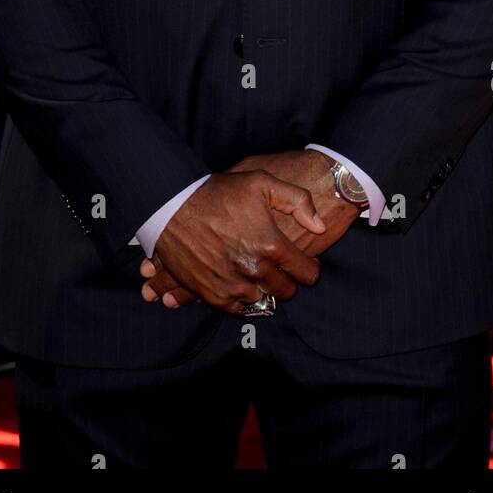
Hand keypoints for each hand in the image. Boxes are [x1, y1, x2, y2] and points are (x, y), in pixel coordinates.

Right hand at [138, 167, 325, 315]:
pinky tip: (241, 284)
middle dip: (287, 280)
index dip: (310, 268)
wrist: (173, 207)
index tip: (304, 263)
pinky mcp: (213, 295)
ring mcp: (233, 285)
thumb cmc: (219, 192)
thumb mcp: (261, 182)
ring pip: (264, 301)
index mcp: (271, 244)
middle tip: (280, 268)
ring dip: (264, 290)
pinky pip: (239, 310)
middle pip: (286, 291)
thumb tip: (318, 227)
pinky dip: (243, 301)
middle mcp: (255, 270)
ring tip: (258, 273)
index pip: (307, 273)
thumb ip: (297, 201)